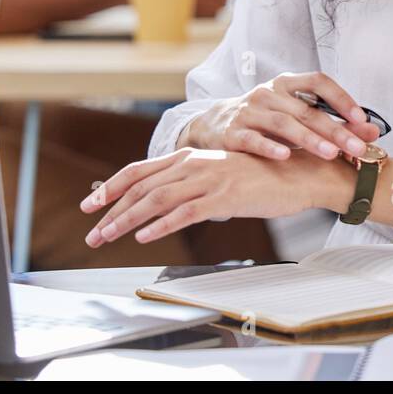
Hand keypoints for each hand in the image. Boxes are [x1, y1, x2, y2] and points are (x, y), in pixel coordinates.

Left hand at [80, 146, 349, 245]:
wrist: (302, 172)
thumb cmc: (264, 176)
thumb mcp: (222, 176)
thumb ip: (195, 185)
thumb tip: (169, 206)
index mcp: (191, 156)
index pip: (139, 170)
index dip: (111, 186)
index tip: (90, 205)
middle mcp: (195, 163)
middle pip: (141, 186)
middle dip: (110, 210)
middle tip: (92, 233)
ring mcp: (209, 178)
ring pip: (156, 199)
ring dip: (126, 220)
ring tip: (107, 238)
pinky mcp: (225, 196)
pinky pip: (185, 212)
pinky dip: (161, 225)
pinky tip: (144, 238)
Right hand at [186, 71, 380, 160]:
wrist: (215, 126)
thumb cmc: (266, 120)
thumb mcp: (297, 115)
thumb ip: (333, 123)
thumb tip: (373, 133)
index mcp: (286, 84)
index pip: (318, 81)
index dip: (341, 98)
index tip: (361, 118)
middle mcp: (268, 93)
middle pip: (307, 109)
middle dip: (335, 129)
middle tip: (357, 147)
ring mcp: (249, 112)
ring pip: (283, 123)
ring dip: (309, 139)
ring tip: (331, 153)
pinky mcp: (233, 133)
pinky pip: (253, 139)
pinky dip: (269, 147)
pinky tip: (285, 156)